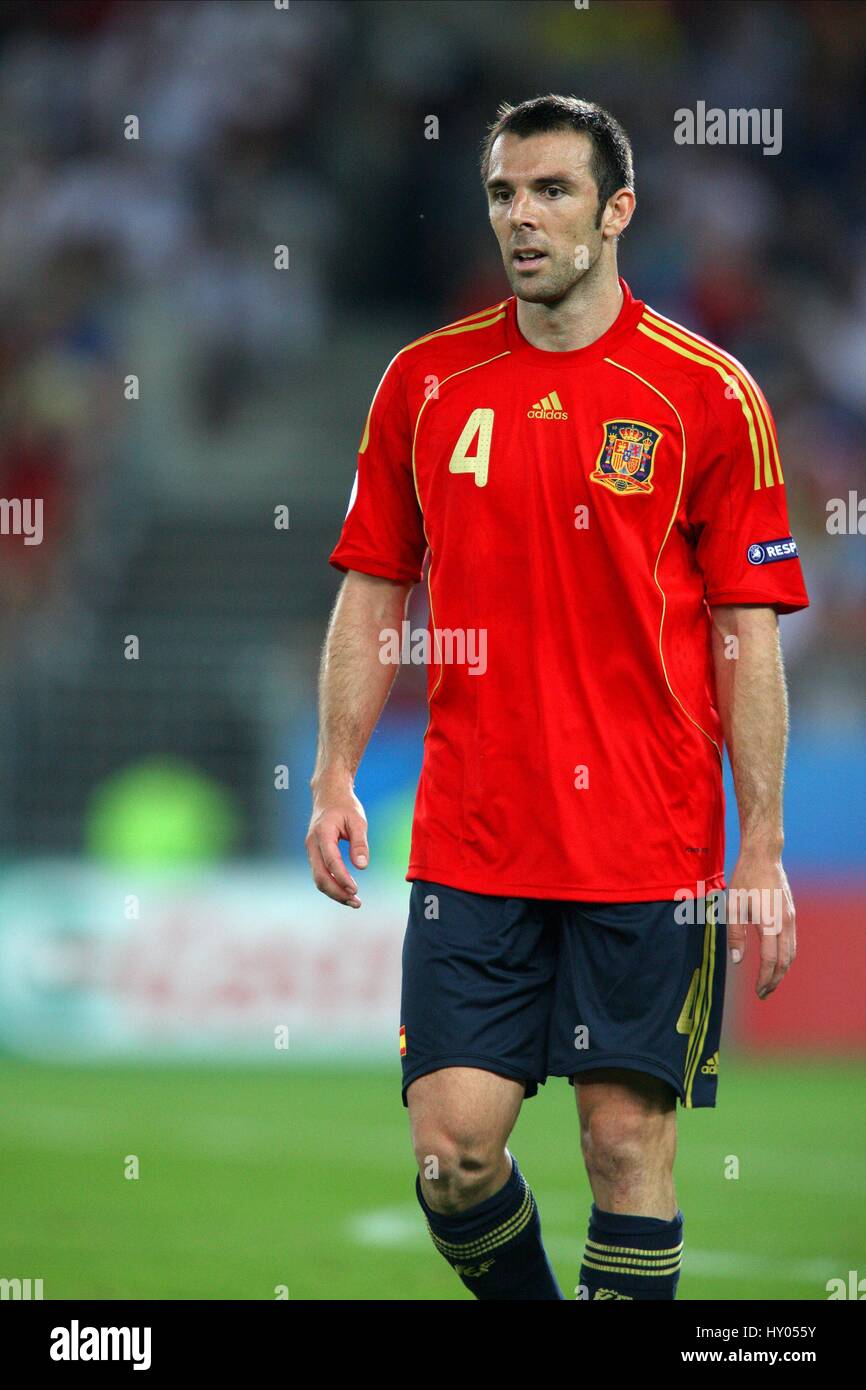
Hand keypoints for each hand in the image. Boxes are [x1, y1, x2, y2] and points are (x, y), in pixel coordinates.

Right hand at [306, 780, 368, 907]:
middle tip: (357, 902)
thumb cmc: (345, 806)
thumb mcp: (358, 821)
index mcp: (323, 833)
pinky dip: (332, 885)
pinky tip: (346, 891)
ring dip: (334, 892)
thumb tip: (362, 866)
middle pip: (320, 875)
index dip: (342, 878)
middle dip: (337, 892)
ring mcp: (311, 850)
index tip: (355, 890)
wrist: (328, 795)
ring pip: (318, 878)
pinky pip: (320, 874)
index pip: (331, 861)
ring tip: (354, 902)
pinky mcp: (314, 854)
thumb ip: (360, 843)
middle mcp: (312, 844)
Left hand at [726, 852, 795, 998]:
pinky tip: (776, 962)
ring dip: (782, 971)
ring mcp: (791, 918)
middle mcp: (785, 923)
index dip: (764, 978)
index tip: (758, 991)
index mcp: (769, 922)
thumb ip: (734, 935)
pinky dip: (786, 957)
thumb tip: (737, 961)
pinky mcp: (791, 914)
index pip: (770, 960)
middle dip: (775, 980)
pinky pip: (792, 942)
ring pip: (791, 953)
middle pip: (785, 961)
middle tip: (763, 994)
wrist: (764, 856)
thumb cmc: (745, 879)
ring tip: (770, 983)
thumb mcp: (733, 906)